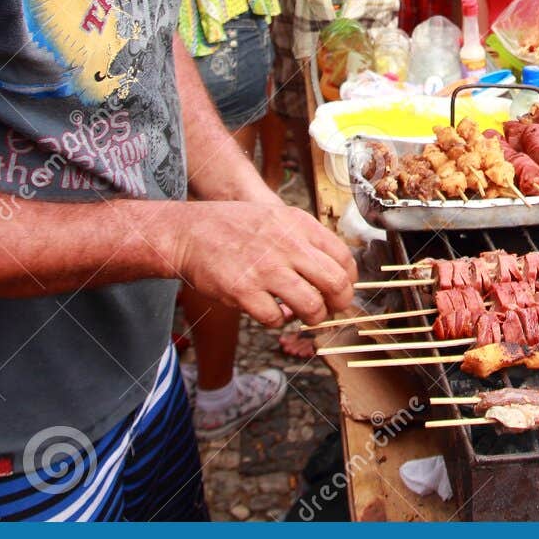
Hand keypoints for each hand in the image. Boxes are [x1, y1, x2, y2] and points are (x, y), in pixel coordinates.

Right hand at [172, 201, 356, 326]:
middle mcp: (287, 245)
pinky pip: (276, 319)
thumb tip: (335, 267)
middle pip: (336, 283)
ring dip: (314, 317)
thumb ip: (305, 238)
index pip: (344, 257)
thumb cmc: (235, 227)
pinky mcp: (244, 291)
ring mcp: (266, 269)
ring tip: (306, 316)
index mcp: (299, 224)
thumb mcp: (277, 217)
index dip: (349, 280)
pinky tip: (271, 311)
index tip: (342, 289)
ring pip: (312, 306)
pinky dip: (278, 321)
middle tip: (332, 309)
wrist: (189, 232)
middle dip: (339, 303)